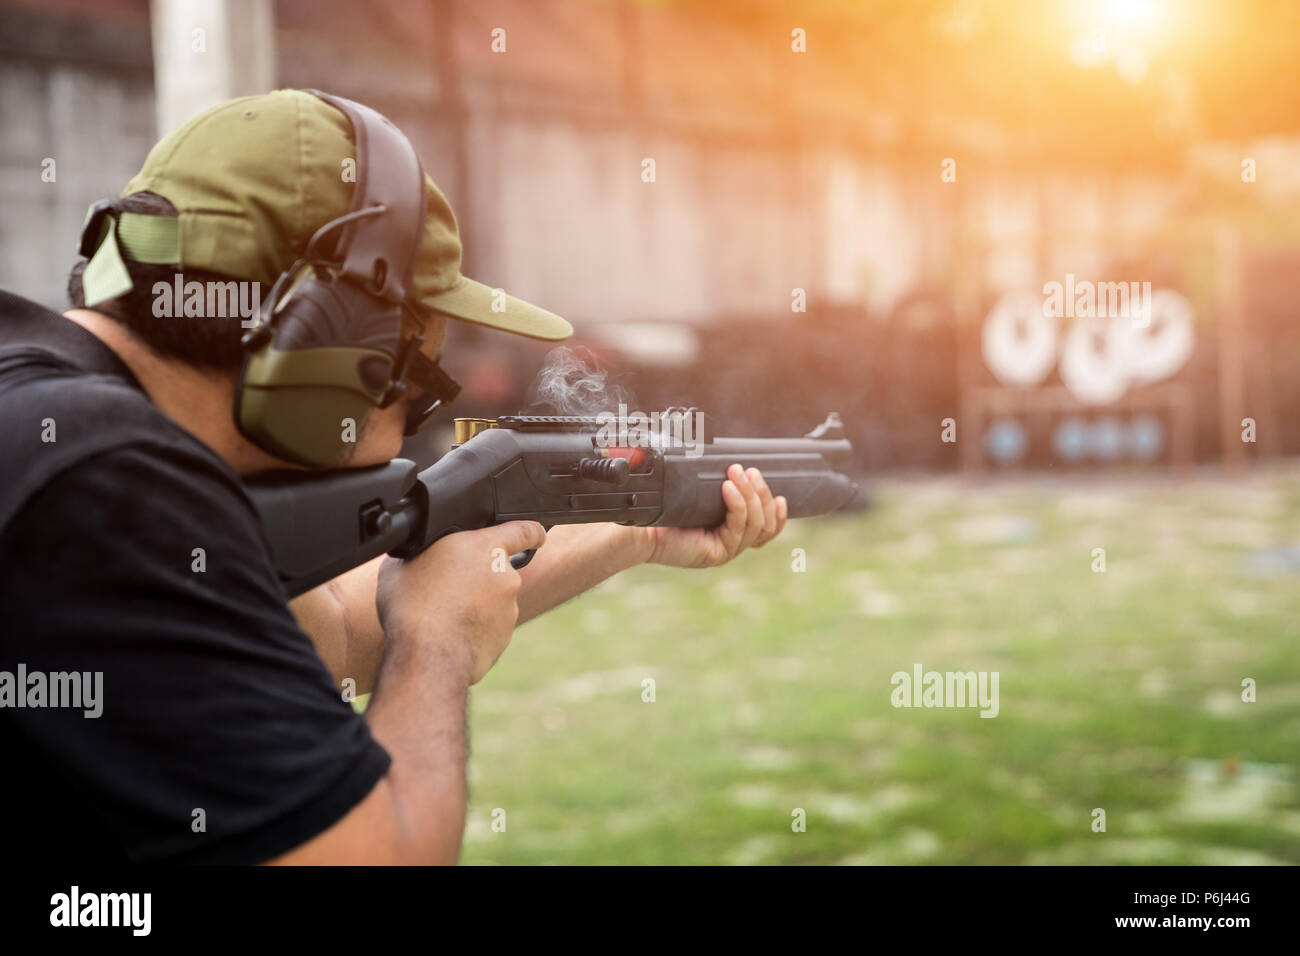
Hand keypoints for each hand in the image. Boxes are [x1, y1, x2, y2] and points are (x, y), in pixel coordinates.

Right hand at [376, 521, 546, 683]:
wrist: (426, 656)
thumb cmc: (412, 604)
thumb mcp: (403, 563)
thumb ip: (427, 553)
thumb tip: (425, 558)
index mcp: (487, 548)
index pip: (524, 531)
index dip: (532, 533)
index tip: (536, 536)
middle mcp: (506, 577)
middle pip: (496, 572)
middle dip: (476, 579)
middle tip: (444, 590)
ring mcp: (508, 611)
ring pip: (492, 603)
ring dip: (473, 606)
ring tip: (440, 617)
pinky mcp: (503, 639)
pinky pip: (488, 629)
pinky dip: (473, 631)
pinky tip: (447, 636)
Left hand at [641, 464, 786, 568]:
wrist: (641, 530)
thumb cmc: (666, 512)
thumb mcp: (699, 496)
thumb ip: (719, 486)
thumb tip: (734, 462)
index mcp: (731, 534)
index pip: (766, 530)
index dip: (778, 515)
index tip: (781, 496)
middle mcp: (732, 546)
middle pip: (766, 525)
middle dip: (761, 494)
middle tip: (749, 470)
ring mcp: (726, 551)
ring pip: (755, 525)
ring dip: (750, 495)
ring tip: (737, 472)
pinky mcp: (716, 554)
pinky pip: (737, 527)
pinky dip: (737, 505)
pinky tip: (728, 488)